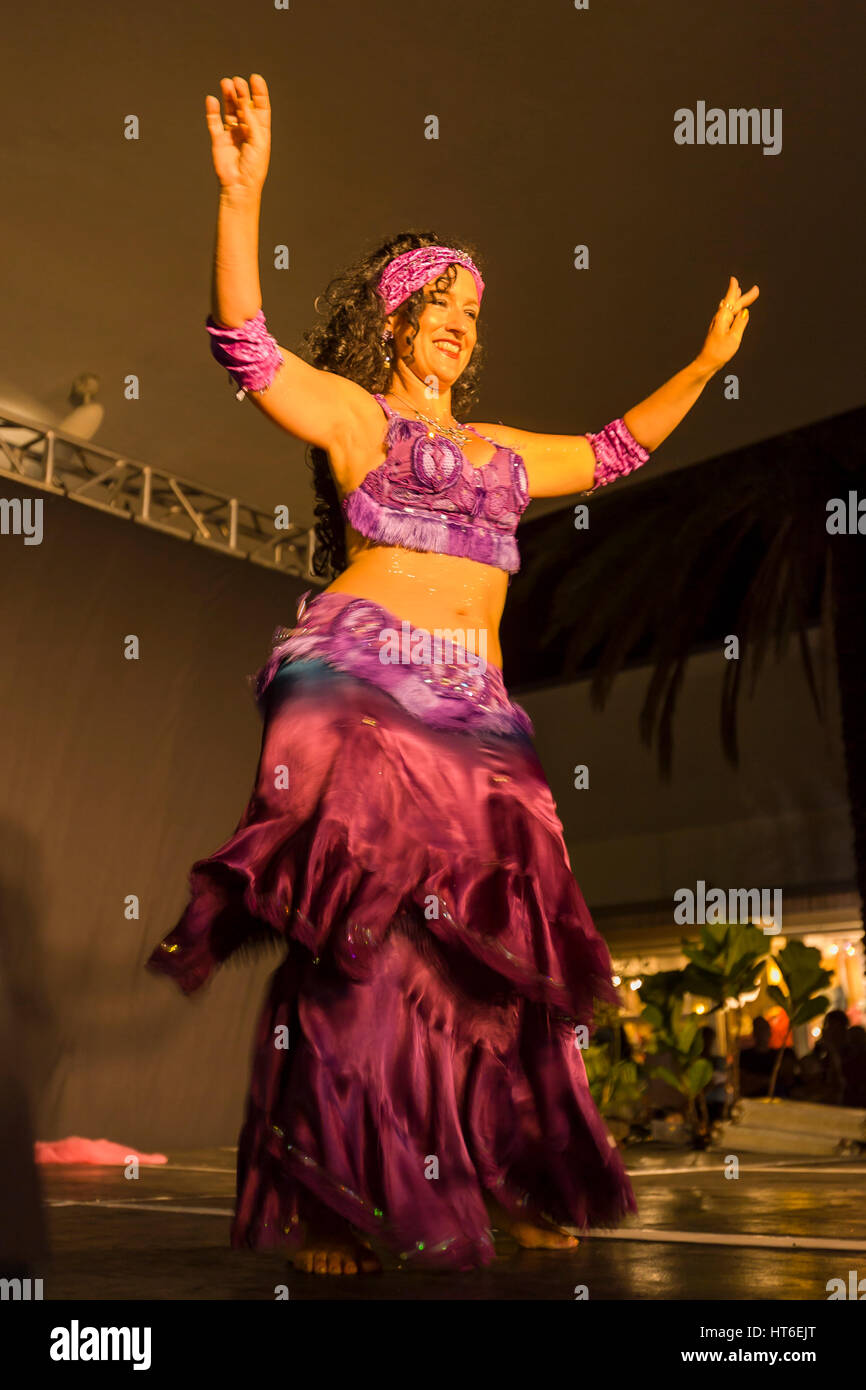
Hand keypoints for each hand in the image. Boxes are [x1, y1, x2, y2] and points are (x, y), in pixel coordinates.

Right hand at [205, 73, 270, 200]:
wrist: (239, 186)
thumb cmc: (254, 167)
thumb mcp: (258, 142)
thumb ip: (251, 120)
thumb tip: (244, 100)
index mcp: (260, 131)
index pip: (260, 107)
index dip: (259, 92)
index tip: (255, 78)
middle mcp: (246, 130)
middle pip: (244, 105)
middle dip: (242, 92)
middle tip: (238, 82)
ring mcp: (232, 134)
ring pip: (229, 110)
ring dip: (228, 97)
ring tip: (226, 83)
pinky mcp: (218, 140)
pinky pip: (214, 121)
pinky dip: (212, 110)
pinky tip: (212, 100)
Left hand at [696, 276, 759, 373]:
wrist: (706, 363)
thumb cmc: (719, 352)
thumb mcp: (733, 338)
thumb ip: (740, 324)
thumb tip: (745, 311)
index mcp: (723, 318)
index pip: (731, 301)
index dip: (733, 290)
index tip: (734, 279)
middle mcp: (719, 319)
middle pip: (733, 304)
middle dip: (744, 297)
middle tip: (756, 290)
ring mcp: (718, 324)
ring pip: (729, 308)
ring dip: (736, 300)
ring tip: (739, 292)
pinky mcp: (718, 330)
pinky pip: (727, 315)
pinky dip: (731, 308)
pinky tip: (730, 309)